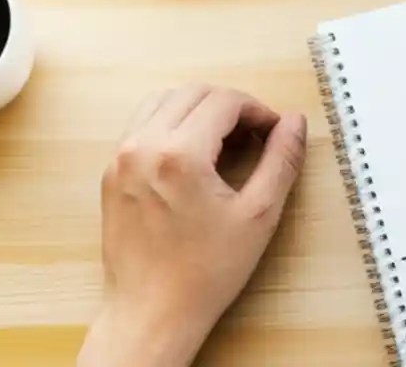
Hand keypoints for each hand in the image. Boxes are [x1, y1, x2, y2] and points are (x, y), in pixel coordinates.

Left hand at [77, 85, 307, 366]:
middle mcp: (143, 147)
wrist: (151, 313)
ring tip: (225, 142)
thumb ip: (281, 160)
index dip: (257, 109)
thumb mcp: (258, 215)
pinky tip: (196, 156)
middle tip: (255, 134)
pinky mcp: (111, 174)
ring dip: (199, 109)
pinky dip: (173, 125)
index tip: (273, 130)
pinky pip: (143, 126)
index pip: (224, 101)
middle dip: (230, 105)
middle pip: (193, 92)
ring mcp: (121, 159)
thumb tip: (294, 123)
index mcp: (179, 155)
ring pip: (163, 102)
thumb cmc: (203, 273)